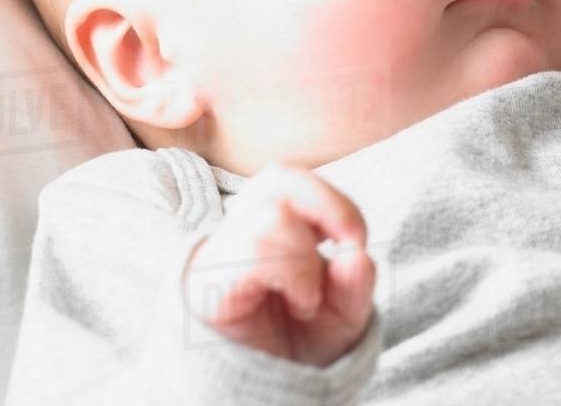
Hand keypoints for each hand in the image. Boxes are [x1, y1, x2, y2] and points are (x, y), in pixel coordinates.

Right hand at [183, 163, 375, 365]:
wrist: (261, 402)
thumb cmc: (296, 349)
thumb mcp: (343, 317)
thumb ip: (355, 286)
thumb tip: (357, 254)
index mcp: (264, 227)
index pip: (289, 179)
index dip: (333, 199)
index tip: (357, 240)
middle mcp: (235, 233)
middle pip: (277, 178)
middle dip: (326, 206)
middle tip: (348, 244)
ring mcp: (215, 258)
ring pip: (273, 216)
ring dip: (308, 257)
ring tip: (307, 297)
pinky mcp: (204, 286)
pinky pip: (256, 249)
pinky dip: (293, 272)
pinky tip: (298, 302)